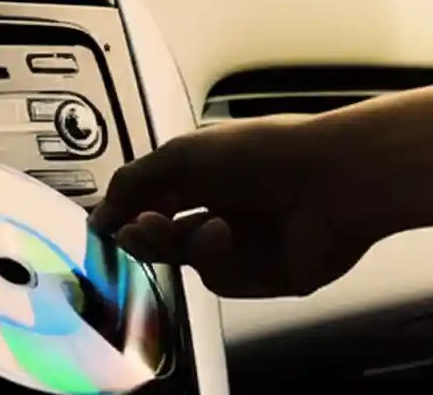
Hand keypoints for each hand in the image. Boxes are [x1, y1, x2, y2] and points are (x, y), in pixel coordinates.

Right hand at [89, 115, 370, 297]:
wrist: (332, 180)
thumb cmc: (262, 152)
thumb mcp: (182, 154)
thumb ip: (134, 182)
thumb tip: (100, 213)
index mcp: (203, 170)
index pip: (152, 198)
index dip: (127, 212)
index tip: (106, 225)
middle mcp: (222, 205)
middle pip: (164, 235)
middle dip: (147, 234)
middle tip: (136, 231)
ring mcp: (243, 242)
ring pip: (188, 259)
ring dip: (184, 244)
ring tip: (201, 226)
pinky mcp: (264, 275)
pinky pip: (220, 280)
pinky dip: (218, 259)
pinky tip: (228, 236)